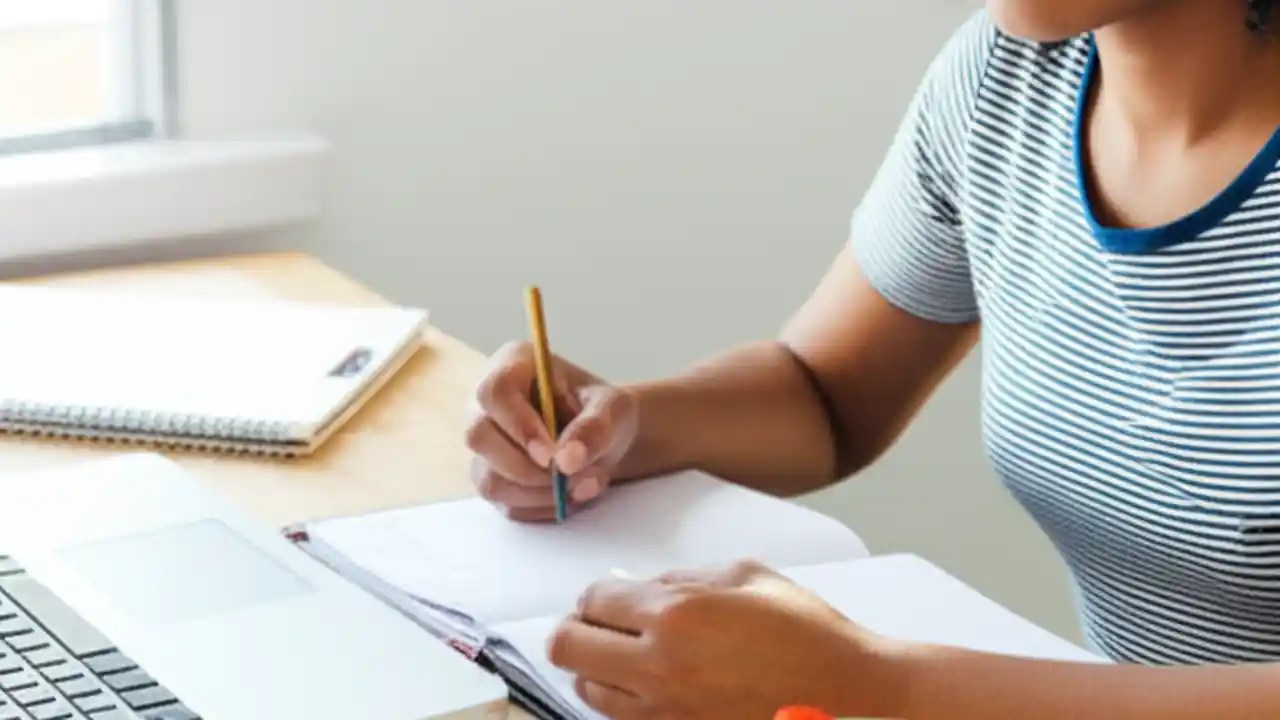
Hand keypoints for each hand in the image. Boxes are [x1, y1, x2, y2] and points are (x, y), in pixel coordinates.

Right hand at [465, 341, 638, 521]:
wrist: (605, 438)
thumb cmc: (604, 412)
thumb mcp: (614, 410)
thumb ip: (595, 428)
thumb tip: (568, 460)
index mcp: (514, 365)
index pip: (495, 392)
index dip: (519, 426)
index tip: (551, 456)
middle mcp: (486, 402)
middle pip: (478, 436)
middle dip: (526, 467)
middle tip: (568, 478)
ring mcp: (484, 442)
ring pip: (488, 477)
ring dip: (537, 492)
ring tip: (579, 487)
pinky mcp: (490, 475)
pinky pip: (503, 501)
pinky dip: (539, 506)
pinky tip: (567, 497)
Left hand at [547, 560, 907, 719]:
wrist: (848, 696)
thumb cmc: (809, 637)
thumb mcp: (746, 576)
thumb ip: (683, 578)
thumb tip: (640, 587)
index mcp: (677, 615)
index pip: (592, 601)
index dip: (595, 595)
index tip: (605, 597)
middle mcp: (659, 666)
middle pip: (567, 648)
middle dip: (576, 629)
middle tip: (596, 624)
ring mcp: (665, 712)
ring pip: (586, 690)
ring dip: (595, 667)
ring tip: (623, 655)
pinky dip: (621, 700)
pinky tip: (647, 684)